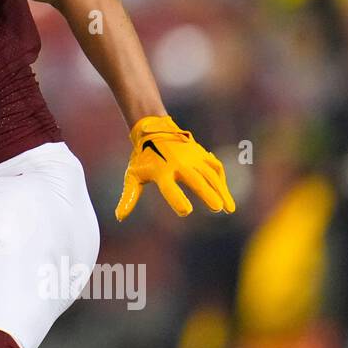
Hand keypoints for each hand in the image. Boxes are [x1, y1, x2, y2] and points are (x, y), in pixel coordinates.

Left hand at [115, 115, 235, 219]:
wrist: (154, 131)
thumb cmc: (143, 158)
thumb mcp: (133, 176)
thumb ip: (129, 197)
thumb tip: (119, 217)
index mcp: (160, 171)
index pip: (169, 188)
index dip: (176, 199)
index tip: (185, 211)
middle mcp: (178, 164)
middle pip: (195, 180)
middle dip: (206, 193)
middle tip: (216, 208)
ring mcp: (192, 158)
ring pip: (210, 174)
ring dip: (220, 190)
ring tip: (228, 208)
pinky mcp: (201, 154)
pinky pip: (215, 167)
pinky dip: (222, 180)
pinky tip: (226, 194)